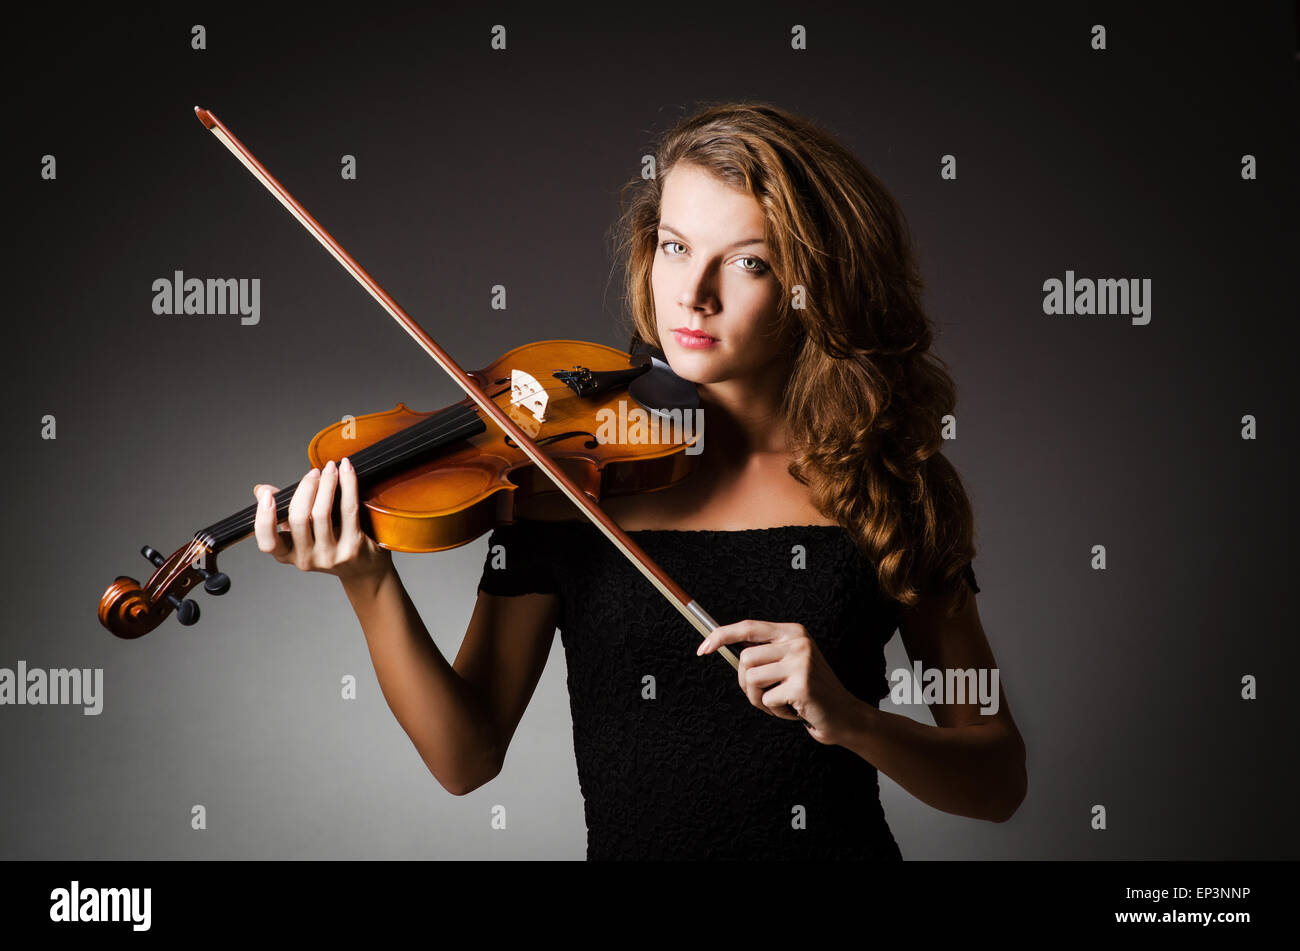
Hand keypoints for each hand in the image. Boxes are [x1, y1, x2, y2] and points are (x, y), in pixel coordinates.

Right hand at [253, 457, 391, 583]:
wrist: (363, 568)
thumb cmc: (329, 542)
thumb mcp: (303, 532)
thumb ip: (283, 510)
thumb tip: (261, 490)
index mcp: (288, 555)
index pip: (267, 542)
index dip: (264, 519)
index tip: (268, 495)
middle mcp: (306, 559)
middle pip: (298, 519)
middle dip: (305, 489)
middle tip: (314, 472)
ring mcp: (330, 556)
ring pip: (322, 513)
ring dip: (326, 483)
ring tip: (330, 468)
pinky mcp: (352, 547)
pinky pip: (348, 509)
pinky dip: (347, 484)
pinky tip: (346, 470)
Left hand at [697, 620, 857, 745]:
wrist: (843, 715)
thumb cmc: (810, 691)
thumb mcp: (789, 663)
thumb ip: (764, 653)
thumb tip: (720, 646)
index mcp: (793, 632)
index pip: (748, 627)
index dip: (721, 635)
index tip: (702, 648)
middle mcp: (798, 642)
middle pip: (745, 658)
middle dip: (746, 683)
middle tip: (765, 695)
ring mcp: (801, 662)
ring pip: (751, 680)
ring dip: (759, 699)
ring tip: (780, 702)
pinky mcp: (801, 685)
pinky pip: (766, 700)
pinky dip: (774, 711)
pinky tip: (793, 710)